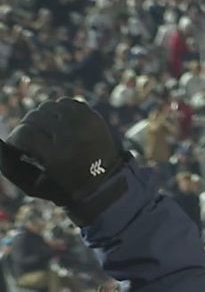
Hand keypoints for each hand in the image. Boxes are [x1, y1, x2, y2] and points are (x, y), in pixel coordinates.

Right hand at [1, 98, 127, 223]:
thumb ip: (9, 166)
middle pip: (34, 117)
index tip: (19, 149)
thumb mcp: (33, 185)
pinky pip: (65, 103)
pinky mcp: (93, 116)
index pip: (24, 134)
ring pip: (47, 106)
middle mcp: (73, 135)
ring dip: (42, 119)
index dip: (16, 141)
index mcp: (59, 155)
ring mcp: (86, 123)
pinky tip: (59, 127)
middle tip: (34, 144)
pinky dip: (57, 112)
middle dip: (28, 130)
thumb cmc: (64, 188)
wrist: (107, 183)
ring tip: (46, 135)